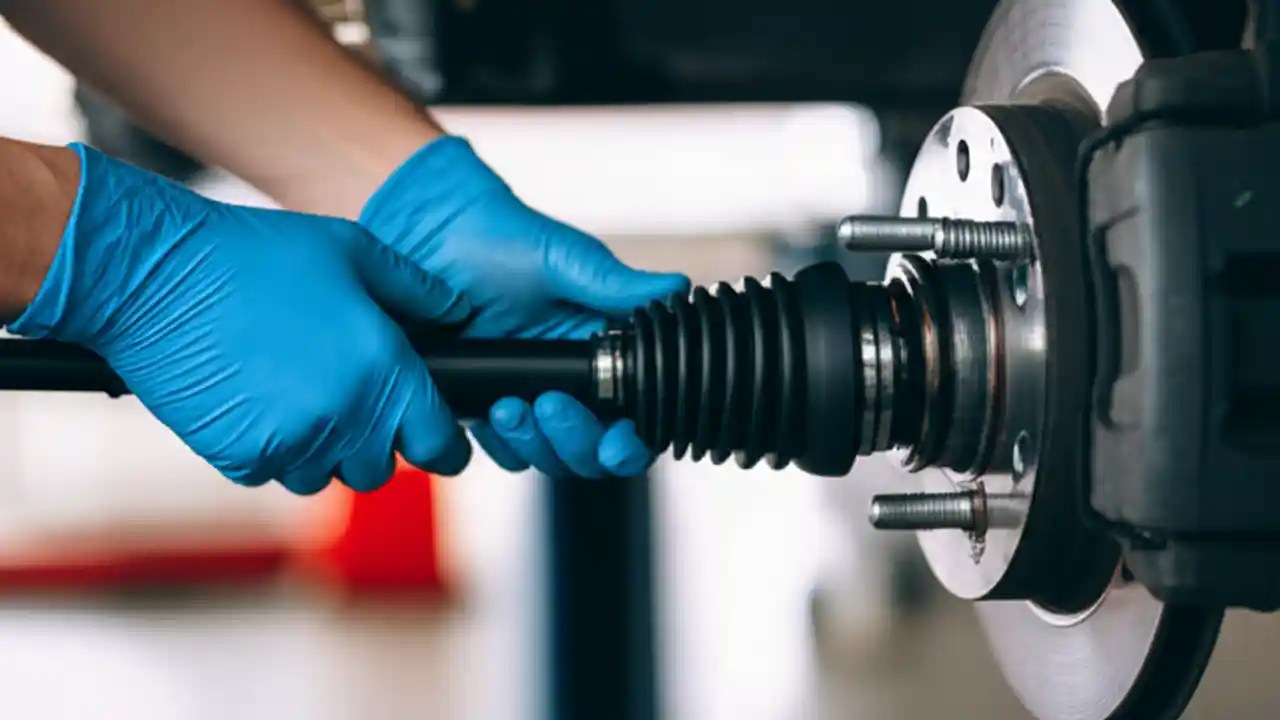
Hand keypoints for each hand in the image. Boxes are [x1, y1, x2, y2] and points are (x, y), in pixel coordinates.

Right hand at [9, 144, 471, 493]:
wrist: (154, 275)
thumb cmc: (254, 255)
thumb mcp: (353, 251)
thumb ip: (417, 288)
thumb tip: (459, 312)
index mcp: (386, 370)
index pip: (439, 446)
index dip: (442, 447)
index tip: (434, 442)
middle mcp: (346, 416)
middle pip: (379, 469)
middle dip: (371, 443)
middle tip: (344, 397)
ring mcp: (292, 443)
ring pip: (324, 476)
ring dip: (318, 449)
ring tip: (291, 391)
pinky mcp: (240, 458)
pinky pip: (270, 472)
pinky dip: (266, 448)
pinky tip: (252, 399)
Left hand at [360, 137, 688, 477]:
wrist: (418, 232)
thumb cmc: (492, 235)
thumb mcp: (560, 256)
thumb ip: (616, 285)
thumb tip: (678, 290)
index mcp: (595, 347)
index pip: (631, 414)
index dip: (632, 439)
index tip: (620, 437)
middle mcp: (563, 379)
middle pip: (589, 449)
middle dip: (578, 441)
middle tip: (554, 406)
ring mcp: (519, 394)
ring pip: (543, 455)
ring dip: (535, 442)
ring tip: (510, 406)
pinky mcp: (474, 404)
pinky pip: (494, 448)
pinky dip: (497, 441)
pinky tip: (486, 410)